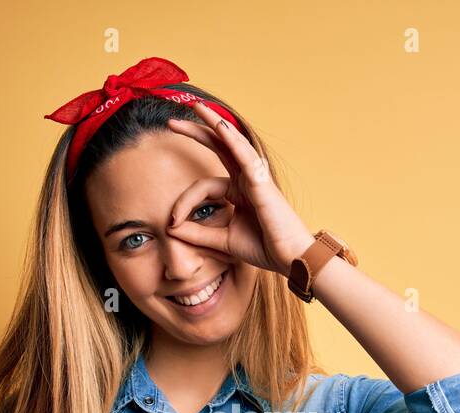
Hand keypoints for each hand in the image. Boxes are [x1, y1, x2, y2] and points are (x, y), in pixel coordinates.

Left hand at [165, 99, 314, 275]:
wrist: (289, 258)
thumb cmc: (263, 248)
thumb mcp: (221, 241)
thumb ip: (197, 233)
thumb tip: (170, 227)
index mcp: (238, 191)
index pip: (202, 187)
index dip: (183, 203)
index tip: (172, 222)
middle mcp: (246, 179)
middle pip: (219, 147)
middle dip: (196, 132)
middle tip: (172, 121)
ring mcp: (255, 178)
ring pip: (231, 144)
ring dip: (213, 123)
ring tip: (196, 107)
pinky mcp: (262, 184)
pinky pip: (245, 157)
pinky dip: (233, 141)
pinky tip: (220, 126)